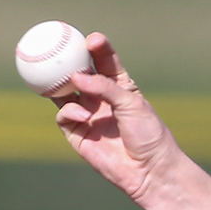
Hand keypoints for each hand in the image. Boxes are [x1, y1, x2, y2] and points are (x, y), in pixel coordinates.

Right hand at [55, 33, 176, 202]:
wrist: (150, 170)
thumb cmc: (148, 134)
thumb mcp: (131, 103)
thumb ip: (104, 87)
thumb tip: (76, 76)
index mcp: (119, 87)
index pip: (105, 61)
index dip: (97, 48)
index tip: (92, 39)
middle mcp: (100, 99)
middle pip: (79, 72)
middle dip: (70, 60)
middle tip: (64, 49)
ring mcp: (87, 115)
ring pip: (64, 92)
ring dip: (61, 83)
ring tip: (64, 78)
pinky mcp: (77, 133)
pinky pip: (63, 115)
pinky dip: (68, 111)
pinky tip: (82, 113)